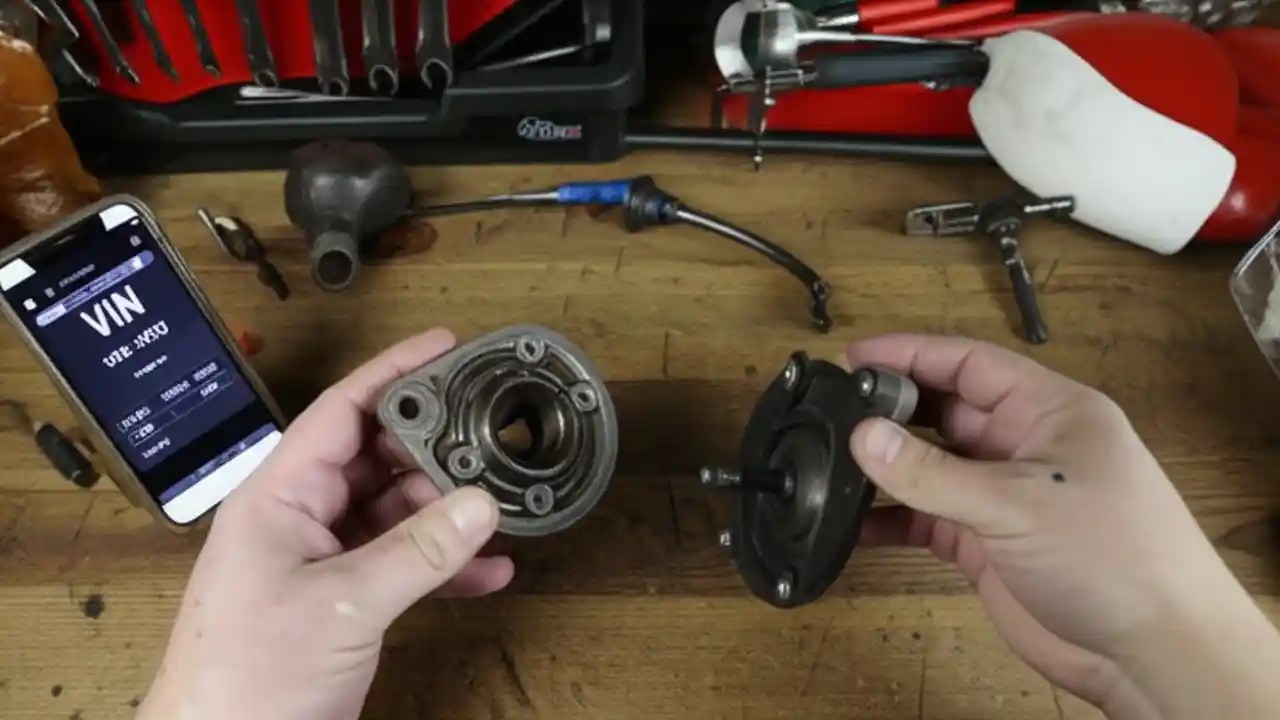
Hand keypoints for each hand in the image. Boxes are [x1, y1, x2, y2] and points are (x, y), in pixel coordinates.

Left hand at [138, 329, 514, 719]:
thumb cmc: (246, 677)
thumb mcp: (342, 604)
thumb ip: (418, 551)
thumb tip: (482, 502)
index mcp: (280, 496)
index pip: (342, 410)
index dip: (395, 372)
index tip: (445, 344)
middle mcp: (300, 518)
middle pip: (376, 458)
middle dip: (434, 448)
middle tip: (489, 436)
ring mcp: (320, 560)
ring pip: (394, 512)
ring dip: (446, 513)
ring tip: (498, 506)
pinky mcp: (340, 602)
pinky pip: (401, 564)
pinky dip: (444, 566)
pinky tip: (489, 571)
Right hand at [847, 334, 1279, 718]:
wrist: (1153, 651)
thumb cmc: (1112, 555)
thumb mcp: (1016, 503)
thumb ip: (932, 472)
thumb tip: (862, 435)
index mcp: (1050, 411)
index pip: (970, 364)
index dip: (912, 354)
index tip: (855, 357)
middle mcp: (1025, 446)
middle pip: (946, 411)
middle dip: (892, 409)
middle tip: (831, 409)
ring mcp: (1006, 497)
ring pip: (933, 467)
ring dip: (888, 467)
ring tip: (831, 463)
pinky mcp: (990, 544)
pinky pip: (930, 520)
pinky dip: (894, 520)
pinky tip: (854, 524)